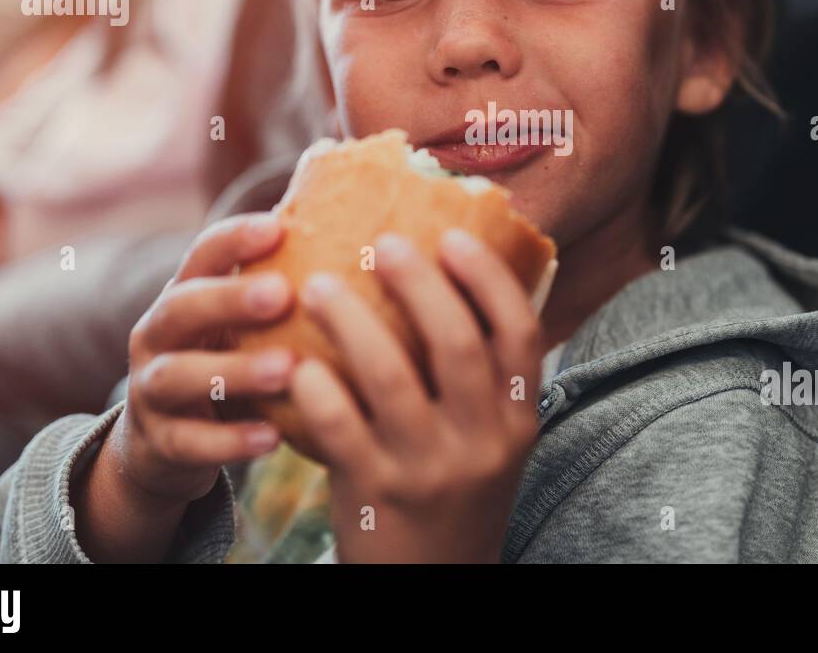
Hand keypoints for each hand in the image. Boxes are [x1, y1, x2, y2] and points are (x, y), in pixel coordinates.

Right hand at [108, 214, 299, 509]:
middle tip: (284, 293)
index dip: (234, 239)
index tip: (278, 227)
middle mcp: (158, 335)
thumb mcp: (244, 326)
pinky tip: (273, 437)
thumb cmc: (228, 363)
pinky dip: (229, 441)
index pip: (202, 254)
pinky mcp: (159, 443)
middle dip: (229, 298)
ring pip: (179, 376)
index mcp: (184, 295)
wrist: (164, 443)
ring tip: (288, 369)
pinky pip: (189, 442)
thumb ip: (285, 290)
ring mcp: (150, 389)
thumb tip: (372, 243)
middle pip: (182, 307)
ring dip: (234, 371)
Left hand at [287, 228, 550, 563]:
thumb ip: (479, 378)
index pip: (521, 333)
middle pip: (455, 341)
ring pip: (389, 374)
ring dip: (350, 318)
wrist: (432, 582)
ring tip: (319, 286)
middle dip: (417, 282)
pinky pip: (338, 424)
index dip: (488, 278)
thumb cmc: (454, 491)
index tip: (452, 235)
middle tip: (382, 245)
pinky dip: (315, 385)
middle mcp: (483, 442)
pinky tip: (297, 361)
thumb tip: (444, 278)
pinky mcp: (374, 491)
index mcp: (519, 419)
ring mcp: (428, 468)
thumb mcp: (489, 440)